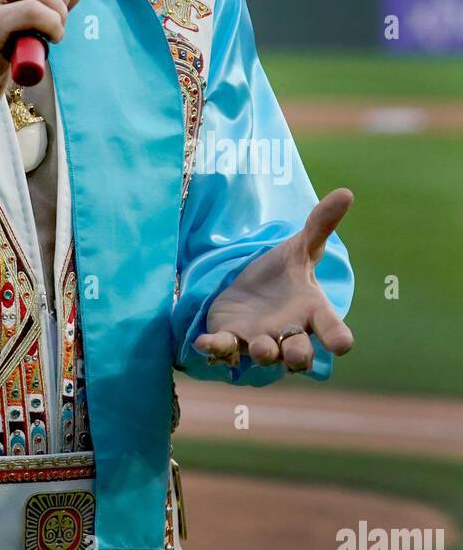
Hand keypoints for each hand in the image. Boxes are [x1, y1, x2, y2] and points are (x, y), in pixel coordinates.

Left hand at [194, 188, 354, 373]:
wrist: (251, 289)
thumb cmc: (284, 274)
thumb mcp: (300, 247)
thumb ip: (320, 224)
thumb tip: (346, 192)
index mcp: (311, 311)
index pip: (331, 328)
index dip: (338, 338)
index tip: (343, 343)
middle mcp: (289, 333)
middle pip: (300, 354)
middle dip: (299, 356)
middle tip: (296, 353)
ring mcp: (260, 340)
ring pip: (266, 356)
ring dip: (264, 354)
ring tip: (260, 347)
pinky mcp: (232, 339)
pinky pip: (225, 350)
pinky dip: (216, 350)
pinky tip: (204, 345)